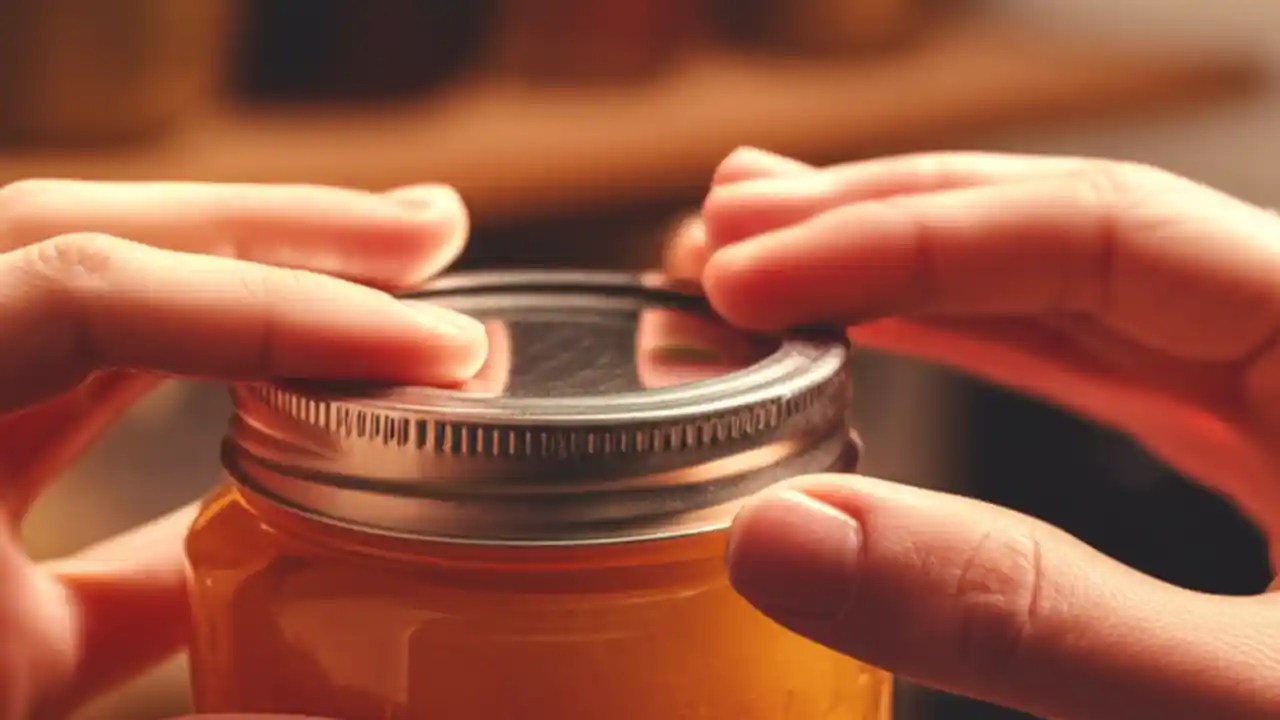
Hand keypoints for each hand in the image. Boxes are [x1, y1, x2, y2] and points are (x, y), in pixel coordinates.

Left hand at [0, 179, 486, 718]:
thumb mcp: (10, 716)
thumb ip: (193, 691)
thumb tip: (374, 707)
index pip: (78, 293)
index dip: (274, 308)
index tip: (439, 351)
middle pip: (99, 244)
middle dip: (282, 233)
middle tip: (434, 235)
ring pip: (101, 304)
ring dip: (254, 285)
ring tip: (392, 275)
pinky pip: (88, 400)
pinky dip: (208, 385)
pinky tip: (314, 403)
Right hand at [666, 148, 1279, 718]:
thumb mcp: (1249, 709)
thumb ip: (1030, 618)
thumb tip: (785, 536)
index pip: (1093, 232)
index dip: (899, 234)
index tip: (742, 266)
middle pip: (1068, 232)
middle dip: (887, 219)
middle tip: (727, 222)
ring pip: (1069, 293)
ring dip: (913, 269)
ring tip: (773, 255)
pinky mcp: (1253, 467)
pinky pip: (1089, 373)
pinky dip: (970, 348)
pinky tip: (883, 341)